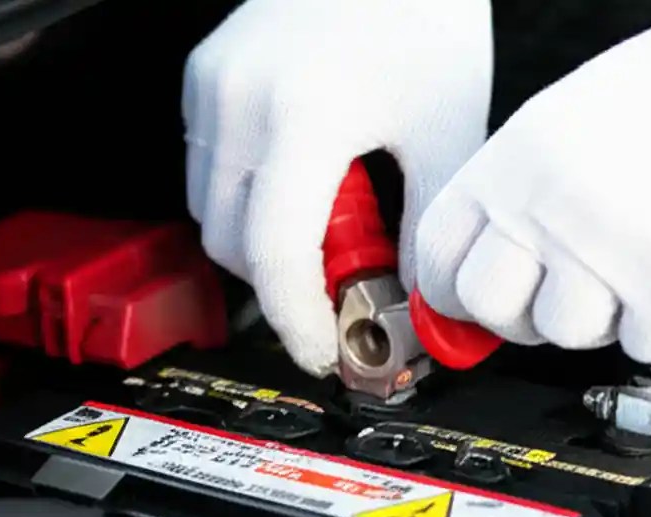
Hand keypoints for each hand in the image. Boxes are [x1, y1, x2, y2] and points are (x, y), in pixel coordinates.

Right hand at [183, 0, 492, 374]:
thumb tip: (412, 296)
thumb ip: (426, 225)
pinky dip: (247, 193)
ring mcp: (214, 86)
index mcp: (304, 116)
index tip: (321, 349)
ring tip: (331, 214)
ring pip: (211, 211)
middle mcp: (242, 101)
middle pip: (233, 246)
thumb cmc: (421, 12)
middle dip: (283, 282)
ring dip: (260, 240)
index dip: (296, 320)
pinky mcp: (204, 75)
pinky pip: (207, 166)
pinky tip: (303, 173)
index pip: (276, 255)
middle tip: (345, 277)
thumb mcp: (447, 126)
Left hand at [411, 0, 650, 363]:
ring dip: (604, 316)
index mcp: (518, 154)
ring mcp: (607, 246)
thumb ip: (530, 183)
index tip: (474, 306)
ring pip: (567, 335)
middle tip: (564, 296)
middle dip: (524, 316)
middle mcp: (550, 202)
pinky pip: (645, 343)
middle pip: (492, 309)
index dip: (455, 292)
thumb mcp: (584, 111)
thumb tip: (497, 258)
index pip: (438, 254)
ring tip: (642, 264)